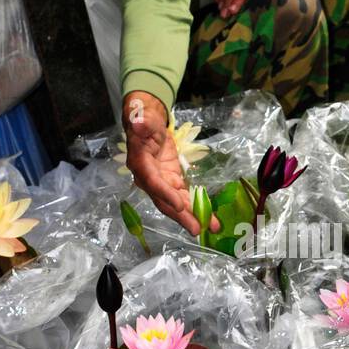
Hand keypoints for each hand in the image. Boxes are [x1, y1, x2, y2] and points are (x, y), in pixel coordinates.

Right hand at [123, 91, 219, 237]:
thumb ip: (142, 122)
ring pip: (176, 203)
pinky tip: (210, 218)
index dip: (165, 194)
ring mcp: (162, 182)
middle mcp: (150, 179)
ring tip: (210, 227)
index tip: (181, 206)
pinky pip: (184, 197)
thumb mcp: (143, 119)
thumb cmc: (144, 121)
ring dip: (193, 216)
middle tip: (197, 229)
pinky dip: (197, 207)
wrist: (147, 125)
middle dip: (182, 216)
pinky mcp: (172, 182)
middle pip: (165, 201)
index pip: (153, 182)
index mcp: (141, 164)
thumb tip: (138, 123)